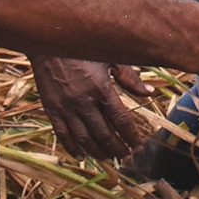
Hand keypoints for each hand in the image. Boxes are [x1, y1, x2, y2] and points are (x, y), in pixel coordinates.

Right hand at [33, 56, 149, 159]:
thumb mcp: (110, 56)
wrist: (47, 39)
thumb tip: (151, 93)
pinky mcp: (51, 108)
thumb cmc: (83, 45)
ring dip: (98, 152)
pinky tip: (81, 156)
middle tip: (126, 156)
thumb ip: (130, 77)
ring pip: (83, 138)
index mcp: (101, 87)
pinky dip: (71, 147)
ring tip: (108, 159)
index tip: (138, 144)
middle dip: (117, 148)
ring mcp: (65, 106)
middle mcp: (83, 100)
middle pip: (103, 133)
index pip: (120, 119)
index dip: (131, 135)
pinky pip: (62, 134)